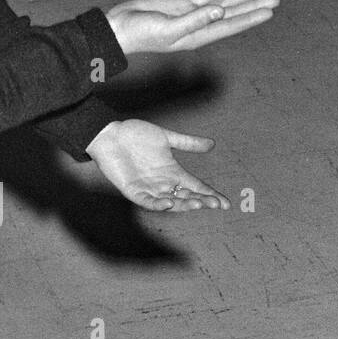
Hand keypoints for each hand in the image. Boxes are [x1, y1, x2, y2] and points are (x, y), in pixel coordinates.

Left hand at [85, 119, 229, 211]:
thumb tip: (212, 144)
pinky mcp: (132, 190)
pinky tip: (168, 203)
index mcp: (173, 172)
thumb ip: (187, 143)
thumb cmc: (135, 134)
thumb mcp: (166, 137)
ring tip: (198, 204)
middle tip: (214, 204)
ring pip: (169, 202)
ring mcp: (148, 188)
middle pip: (186, 197)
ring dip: (183, 204)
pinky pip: (146, 202)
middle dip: (201, 201)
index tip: (226, 204)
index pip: (196, 187)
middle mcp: (162, 183)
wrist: (111, 133)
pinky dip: (157, 204)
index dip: (211, 195)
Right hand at [106, 0, 277, 55]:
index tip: (269, 11)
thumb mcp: (169, 28)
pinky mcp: (180, 6)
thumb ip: (195, 19)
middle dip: (252, 6)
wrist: (120, 28)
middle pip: (231, 14)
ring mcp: (190, 15)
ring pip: (221, 4)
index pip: (230, 25)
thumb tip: (221, 10)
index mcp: (198, 35)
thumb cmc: (142, 33)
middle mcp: (198, 26)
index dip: (250, 17)